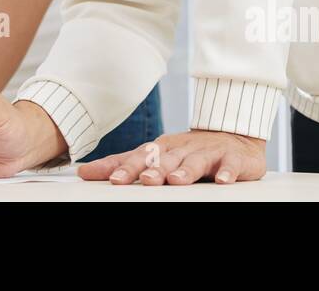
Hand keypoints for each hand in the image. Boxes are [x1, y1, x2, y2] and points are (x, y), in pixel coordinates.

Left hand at [78, 129, 266, 184]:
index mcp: (162, 148)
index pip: (141, 157)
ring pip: (195, 160)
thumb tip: (84, 172)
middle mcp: (182, 148)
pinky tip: (222, 181)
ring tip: (176, 180)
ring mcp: (208, 151)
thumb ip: (123, 164)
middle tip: (144, 180)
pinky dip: (227, 171)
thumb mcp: (156, 155)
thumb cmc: (189, 150)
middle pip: (166, 158)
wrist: (234, 136)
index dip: (127, 168)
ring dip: (185, 170)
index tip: (112, 180)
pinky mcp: (232, 158)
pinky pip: (230, 165)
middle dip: (154, 169)